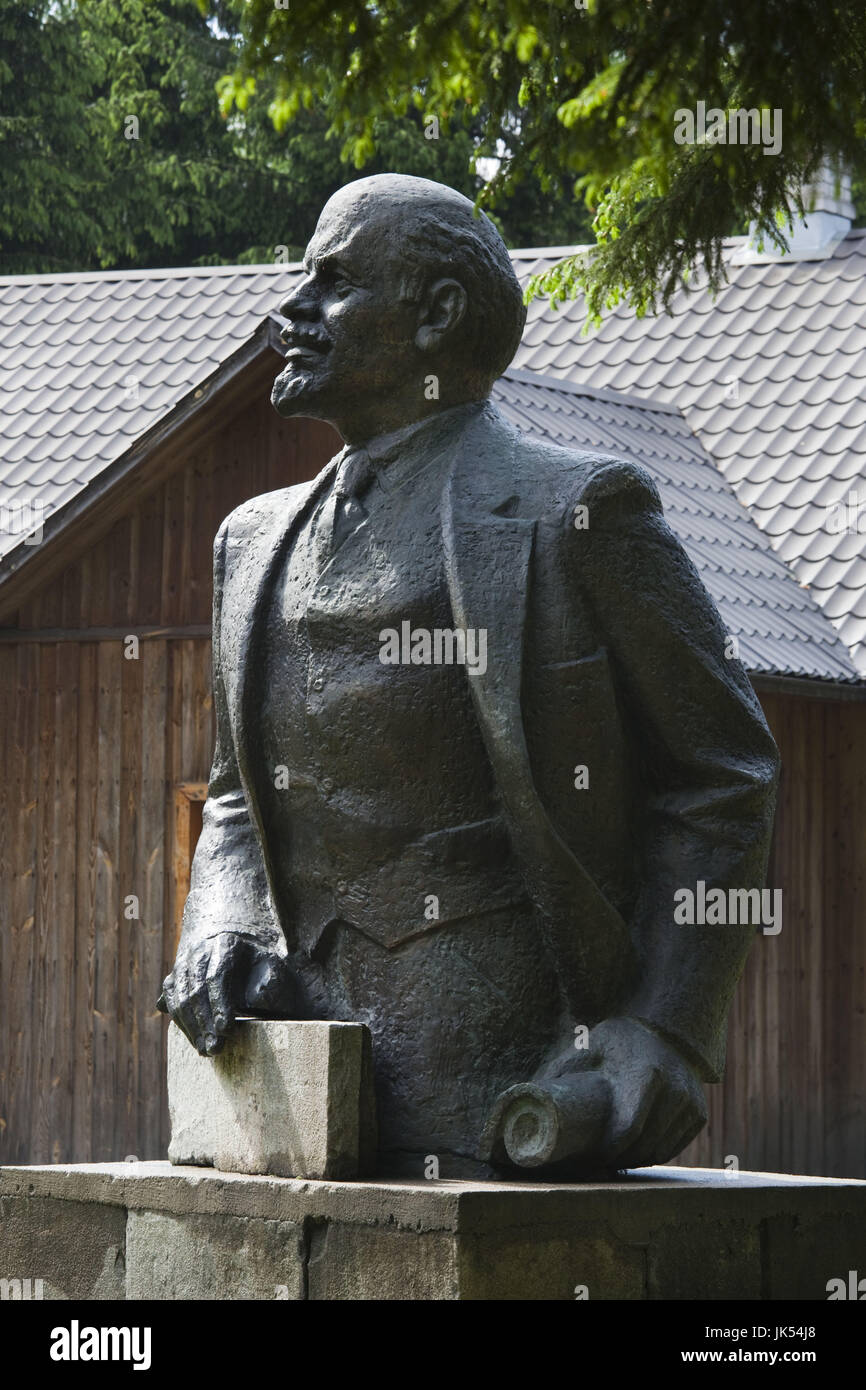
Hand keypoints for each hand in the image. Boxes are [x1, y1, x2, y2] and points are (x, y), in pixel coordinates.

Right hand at [157, 931, 299, 1056]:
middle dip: (205, 1023)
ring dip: (191, 1028)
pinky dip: (182, 1023)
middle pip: (196, 990)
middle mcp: (198, 951)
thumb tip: (255, 1000)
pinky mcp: (174, 976)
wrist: (233, 940)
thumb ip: (269, 978)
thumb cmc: (256, 958)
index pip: (217, 975)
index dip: (220, 1004)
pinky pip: (171, 1001)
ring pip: (180, 998)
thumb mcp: (271, 961)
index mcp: (225, 944)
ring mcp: (183, 963)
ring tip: (205, 1050)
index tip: (227, 1030)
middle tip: (216, 1048)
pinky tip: (195, 1041)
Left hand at [546, 1016, 706, 1167]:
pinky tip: (635, 1154)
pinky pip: (674, 1145)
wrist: (663, 1028)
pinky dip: (655, 1154)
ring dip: (636, 1161)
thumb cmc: (618, 1039)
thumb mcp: (588, 1047)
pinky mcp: (698, 1113)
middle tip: (596, 1164)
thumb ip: (561, 1070)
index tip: (589, 1156)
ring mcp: (691, 1104)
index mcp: (648, 1075)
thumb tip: (522, 1095)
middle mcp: (676, 1091)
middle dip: (618, 1160)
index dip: (607, 1151)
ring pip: (660, 1150)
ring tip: (612, 1162)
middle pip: (643, 1145)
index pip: (628, 1130)